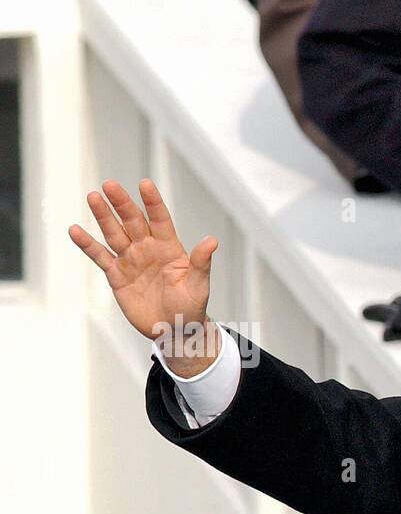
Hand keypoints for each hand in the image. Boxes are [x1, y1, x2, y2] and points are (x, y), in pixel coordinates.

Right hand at [68, 179, 218, 375]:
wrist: (175, 330)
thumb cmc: (192, 307)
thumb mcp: (198, 285)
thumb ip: (200, 262)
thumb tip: (212, 240)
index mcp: (169, 248)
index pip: (160, 219)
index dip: (152, 202)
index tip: (144, 184)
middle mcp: (148, 249)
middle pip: (133, 221)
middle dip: (122, 204)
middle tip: (110, 185)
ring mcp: (131, 260)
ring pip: (114, 233)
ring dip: (103, 216)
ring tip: (93, 197)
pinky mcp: (117, 275)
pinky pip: (100, 257)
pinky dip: (88, 245)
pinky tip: (75, 231)